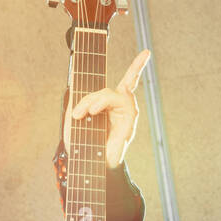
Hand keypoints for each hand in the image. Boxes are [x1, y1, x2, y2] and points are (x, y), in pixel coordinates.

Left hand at [63, 48, 150, 167]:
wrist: (94, 167)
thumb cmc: (85, 147)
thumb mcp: (73, 122)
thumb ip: (75, 104)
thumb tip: (76, 91)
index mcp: (113, 106)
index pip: (128, 81)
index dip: (138, 67)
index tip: (147, 53)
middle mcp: (123, 107)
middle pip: (104, 90)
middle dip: (87, 99)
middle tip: (75, 115)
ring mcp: (127, 113)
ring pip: (108, 93)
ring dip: (93, 101)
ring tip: (85, 114)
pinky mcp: (130, 119)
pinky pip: (116, 101)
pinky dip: (101, 102)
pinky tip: (93, 111)